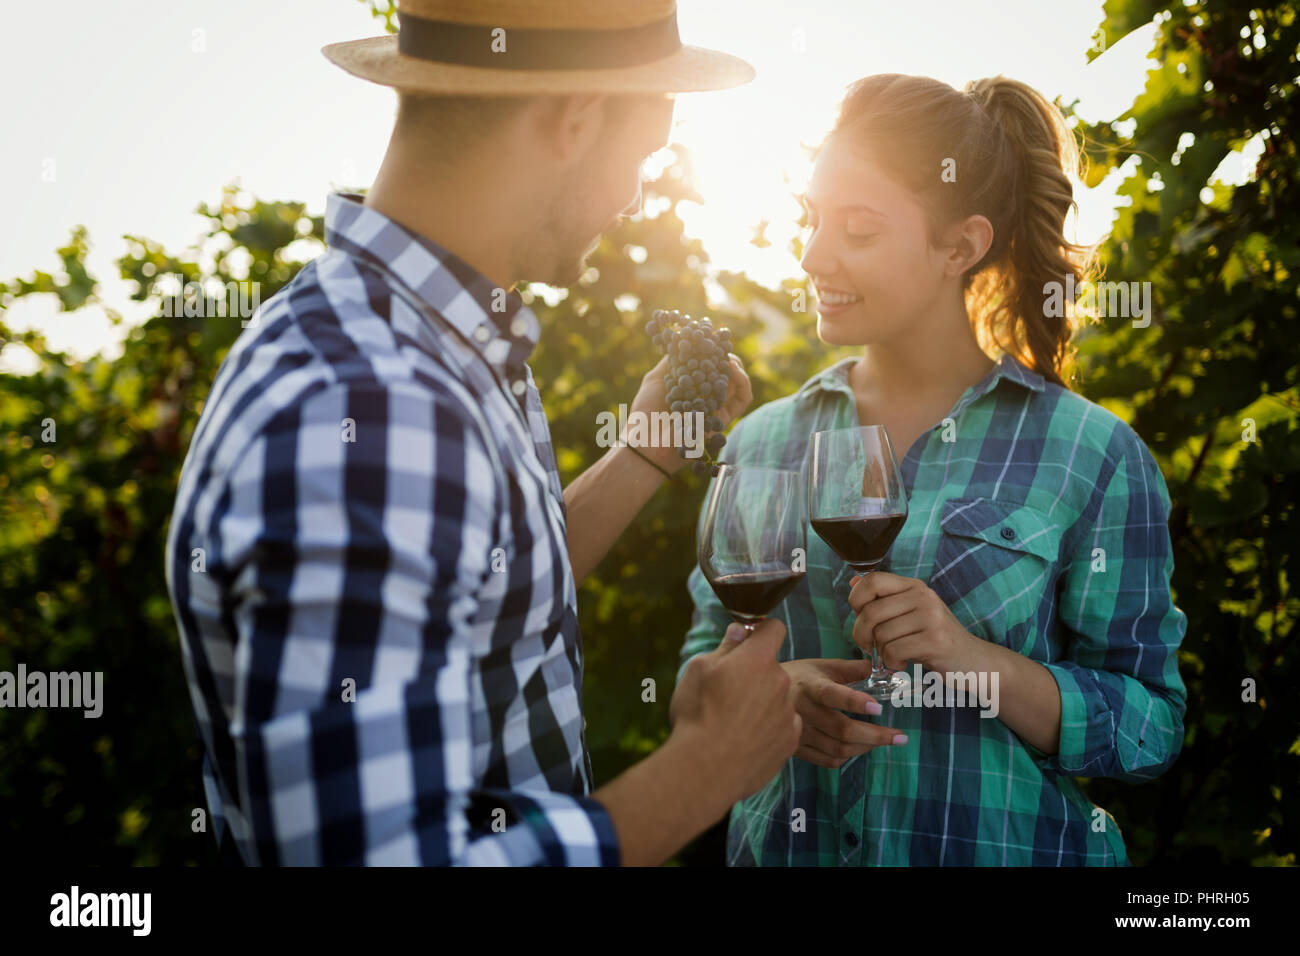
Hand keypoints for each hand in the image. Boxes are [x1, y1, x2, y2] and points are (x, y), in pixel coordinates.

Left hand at [623, 352, 752, 474]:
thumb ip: (674, 360)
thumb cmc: (645, 411)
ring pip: (739, 384)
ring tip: (729, 358)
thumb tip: (689, 340)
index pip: (711, 366)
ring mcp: (716, 409)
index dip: (715, 352)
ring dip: (737, 367)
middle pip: (728, 373)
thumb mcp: (656, 378)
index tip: (713, 340)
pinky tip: (733, 370)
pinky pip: (743, 400)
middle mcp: (706, 397)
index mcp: (691, 387)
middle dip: (728, 358)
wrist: (646, 442)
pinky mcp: (723, 420)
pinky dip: (742, 382)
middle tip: (723, 348)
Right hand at [669, 618, 801, 800]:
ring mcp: (789, 713)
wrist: (706, 769)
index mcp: (757, 659)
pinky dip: (768, 729)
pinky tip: (745, 741)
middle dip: (755, 675)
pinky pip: (782, 726)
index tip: (748, 642)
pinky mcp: (790, 741)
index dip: (760, 632)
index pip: (773, 628)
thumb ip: (725, 647)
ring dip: (762, 704)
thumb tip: (740, 632)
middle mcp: (780, 682)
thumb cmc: (697, 715)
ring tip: (733, 724)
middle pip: (772, 669)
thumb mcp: (698, 670)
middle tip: (728, 694)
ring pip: (777, 699)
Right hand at [782, 658, 903, 768]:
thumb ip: (852, 668)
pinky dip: (848, 755)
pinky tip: (859, 746)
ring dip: (866, 747)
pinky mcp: (796, 749)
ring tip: (883, 740)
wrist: (759, 694)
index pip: (832, 694)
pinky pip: (828, 760)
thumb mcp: (821, 666)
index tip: (878, 708)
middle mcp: (802, 710)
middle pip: (842, 730)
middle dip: (876, 736)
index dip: (854, 702)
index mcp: (809, 685)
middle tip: (900, 737)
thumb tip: (884, 667)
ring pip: (838, 749)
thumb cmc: (798, 676)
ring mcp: (798, 733)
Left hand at [848, 572, 984, 674]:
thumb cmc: (935, 638)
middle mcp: (923, 596)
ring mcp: (931, 617)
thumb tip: (852, 582)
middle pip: (870, 612)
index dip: (856, 600)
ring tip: (894, 655)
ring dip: (881, 652)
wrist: (974, 661)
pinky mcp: (935, 640)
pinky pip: (894, 650)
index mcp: (914, 586)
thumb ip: (884, 599)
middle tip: (869, 647)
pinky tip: (902, 663)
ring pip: (881, 634)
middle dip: (861, 634)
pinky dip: (891, 662)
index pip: (871, 580)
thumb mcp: (912, 613)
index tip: (860, 618)